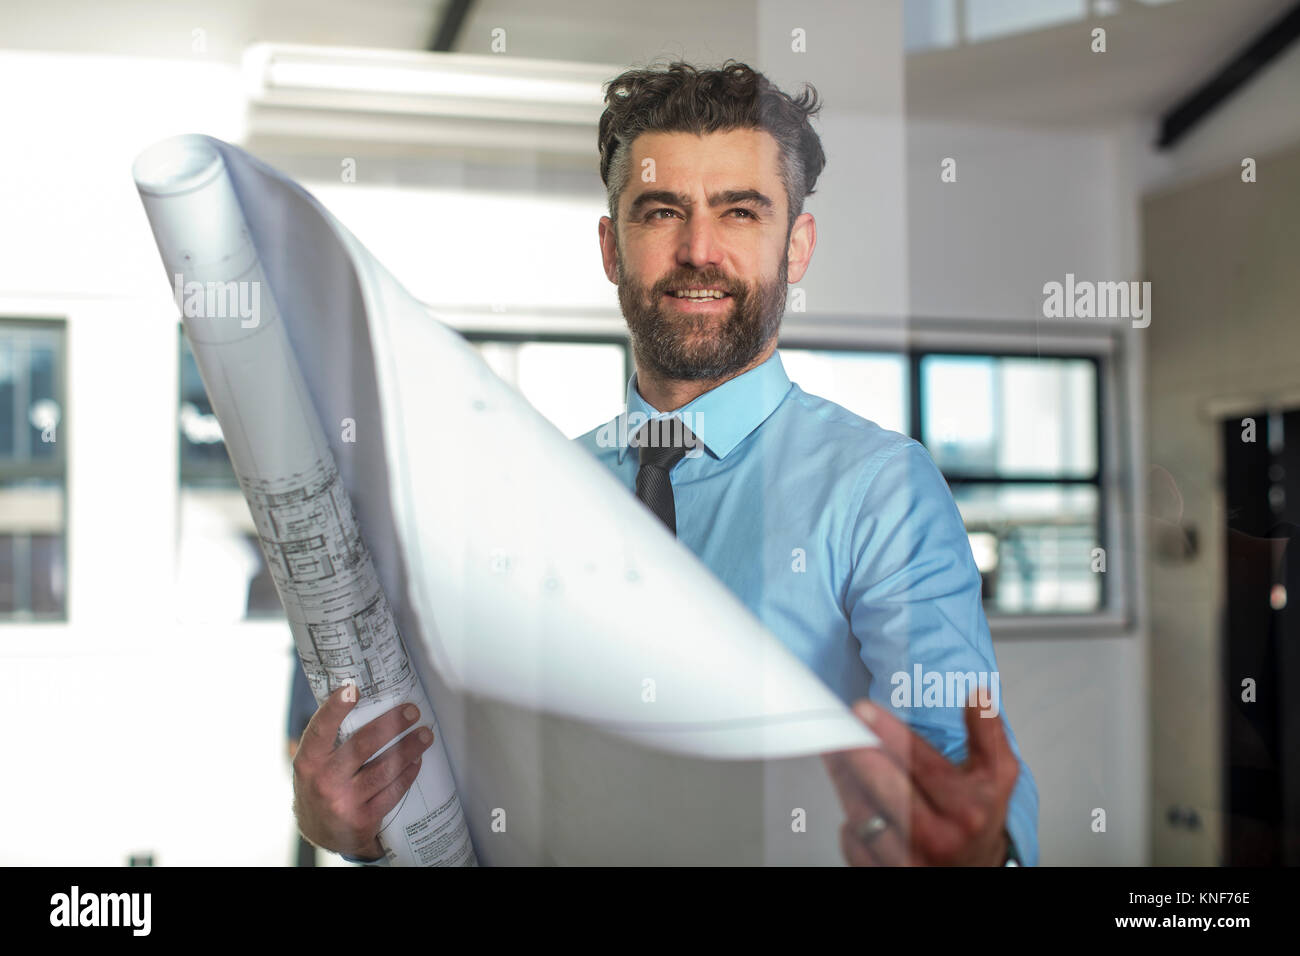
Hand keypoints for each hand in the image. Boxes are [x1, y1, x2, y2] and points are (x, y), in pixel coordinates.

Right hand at [291, 683, 436, 859]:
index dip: (335, 708)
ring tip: (425, 734)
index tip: (353, 689)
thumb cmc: (320, 786)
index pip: (320, 729)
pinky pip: (393, 791)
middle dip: (392, 724)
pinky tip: (417, 761)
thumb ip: (329, 738)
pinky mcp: (363, 819)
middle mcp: (324, 781)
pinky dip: (408, 773)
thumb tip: (357, 696)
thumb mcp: (313, 763)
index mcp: (308, 761)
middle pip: (363, 745)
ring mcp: (344, 802)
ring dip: (409, 748)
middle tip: (412, 710)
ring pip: (385, 769)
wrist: (321, 834)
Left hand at [822, 692, 1017, 865]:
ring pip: (862, 813)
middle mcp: (937, 839)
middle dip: (857, 754)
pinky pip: (853, 841)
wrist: (976, 871)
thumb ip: (987, 733)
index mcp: (965, 809)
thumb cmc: (979, 819)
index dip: (889, 734)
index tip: (863, 710)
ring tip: (839, 752)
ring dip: (846, 779)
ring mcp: (909, 861)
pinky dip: (850, 817)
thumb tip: (977, 694)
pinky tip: (853, 795)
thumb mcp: (997, 776)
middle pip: (884, 789)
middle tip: (839, 727)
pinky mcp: (883, 874)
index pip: (922, 764)